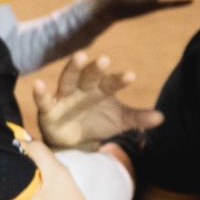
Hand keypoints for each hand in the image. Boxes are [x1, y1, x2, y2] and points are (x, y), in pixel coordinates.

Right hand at [34, 50, 162, 151]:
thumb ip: (137, 118)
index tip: (131, 76)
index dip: (119, 80)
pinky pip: (44, 99)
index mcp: (100, 89)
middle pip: (89, 75)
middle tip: (105, 59)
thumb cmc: (97, 123)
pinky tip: (38, 83)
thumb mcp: (119, 122)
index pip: (111, 83)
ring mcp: (65, 96)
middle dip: (96, 68)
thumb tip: (162, 117)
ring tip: (80, 57)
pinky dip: (40, 92)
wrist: (73, 142)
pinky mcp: (48, 108)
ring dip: (73, 68)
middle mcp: (83, 88)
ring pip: (68, 79)